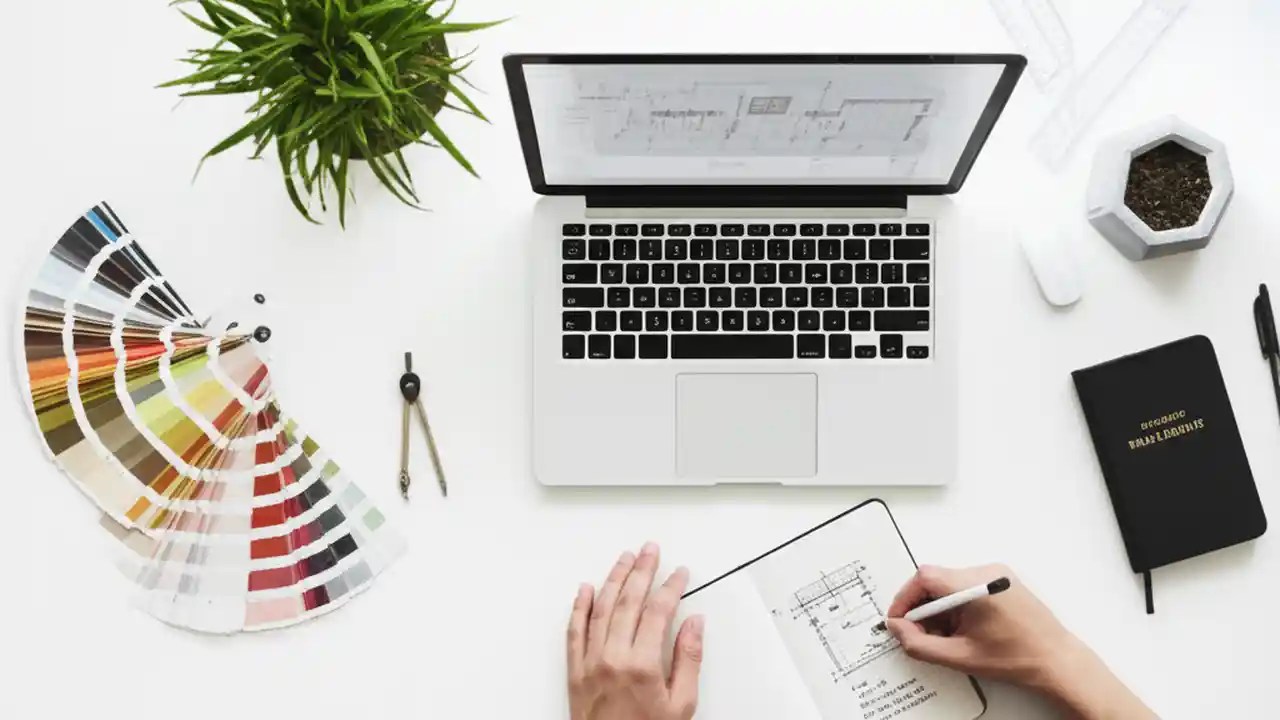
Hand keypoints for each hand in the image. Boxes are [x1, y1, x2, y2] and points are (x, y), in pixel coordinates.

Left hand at [567, 543, 704, 719]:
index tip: (680, 574)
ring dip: (613, 579)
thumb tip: (693, 624)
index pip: (657, 612)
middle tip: (650, 552)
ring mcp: (590, 663)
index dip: (670, 587)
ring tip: (624, 559)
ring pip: (600, 609)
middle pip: (627, 601)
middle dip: (641, 571)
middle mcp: (612, 658)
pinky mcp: (575, 671)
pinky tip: (585, 589)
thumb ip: (688, 660)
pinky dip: (579, 607)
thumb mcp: (681, 705)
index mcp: (641, 665)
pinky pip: (574, 631)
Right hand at [885, 565, 1155, 719]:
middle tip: (921, 632)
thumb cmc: (1017, 658)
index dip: (905, 598)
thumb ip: (920, 644)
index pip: (925, 577)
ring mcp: (996, 574)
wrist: (1056, 660)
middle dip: (923, 607)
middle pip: (936, 579)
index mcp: (976, 586)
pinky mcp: (1002, 580)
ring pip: (949, 582)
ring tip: (949, 634)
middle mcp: (986, 572)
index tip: (899, 619)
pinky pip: (966, 585)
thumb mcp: (960, 656)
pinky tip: (964, 627)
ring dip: (940, 607)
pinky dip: (956, 604)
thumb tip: (899, 630)